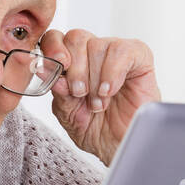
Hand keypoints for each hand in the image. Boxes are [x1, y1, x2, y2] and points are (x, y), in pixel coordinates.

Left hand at [37, 31, 160, 164]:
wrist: (122, 147)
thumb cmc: (98, 130)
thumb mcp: (69, 114)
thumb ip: (58, 91)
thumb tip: (45, 68)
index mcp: (71, 63)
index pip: (55, 38)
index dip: (53, 48)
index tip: (56, 68)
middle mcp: (92, 54)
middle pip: (76, 37)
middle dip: (74, 69)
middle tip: (79, 93)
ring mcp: (116, 54)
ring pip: (97, 45)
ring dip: (95, 78)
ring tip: (99, 102)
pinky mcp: (139, 58)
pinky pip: (122, 51)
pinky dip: (112, 72)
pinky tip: (109, 91)